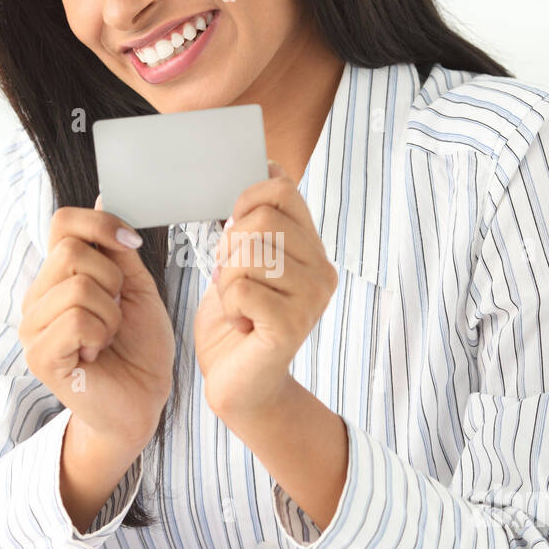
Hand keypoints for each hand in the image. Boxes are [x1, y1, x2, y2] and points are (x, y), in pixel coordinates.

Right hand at [19, 198, 174, 451]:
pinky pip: (75, 320)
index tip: (131, 247)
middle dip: (113, 279)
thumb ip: (116, 248)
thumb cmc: (139, 347)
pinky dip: (101, 334)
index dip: (101, 225)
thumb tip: (102, 196)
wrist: (142, 400)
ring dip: (110, 313)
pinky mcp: (39, 356)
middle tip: (117, 311)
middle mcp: (36, 298)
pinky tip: (97, 353)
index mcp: (57, 277)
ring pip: (77, 287)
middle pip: (71, 252)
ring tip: (108, 336)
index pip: (63, 222)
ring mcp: (32, 327)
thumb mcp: (136, 287)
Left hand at [193, 161, 337, 422]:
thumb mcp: (245, 261)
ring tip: (238, 305)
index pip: (282, 189)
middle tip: (233, 279)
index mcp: (313, 249)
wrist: (240, 385)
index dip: (246, 198)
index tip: (233, 226)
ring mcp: (311, 298)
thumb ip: (255, 222)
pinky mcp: (291, 325)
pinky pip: (240, 287)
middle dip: (229, 248)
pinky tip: (243, 324)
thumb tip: (263, 163)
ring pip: (248, 252)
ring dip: (226, 280)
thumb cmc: (238, 321)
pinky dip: (228, 304)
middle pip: (262, 219)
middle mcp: (322, 270)